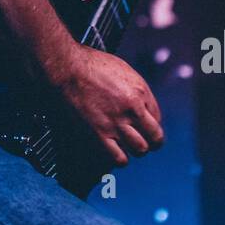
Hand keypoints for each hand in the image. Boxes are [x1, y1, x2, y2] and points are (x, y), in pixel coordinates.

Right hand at [56, 45, 164, 166]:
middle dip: (152, 141)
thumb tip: (144, 108)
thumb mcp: (124, 71)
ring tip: (129, 146)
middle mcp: (132, 109)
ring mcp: (115, 123)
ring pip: (140, 149)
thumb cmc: (93, 65)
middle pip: (155, 137)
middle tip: (145, 141)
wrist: (66, 68)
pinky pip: (119, 158)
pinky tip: (116, 151)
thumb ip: (137, 91)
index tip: (143, 125)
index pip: (157, 118)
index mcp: (140, 91)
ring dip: (137, 149)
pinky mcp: (98, 134)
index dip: (151, 123)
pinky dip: (121, 159)